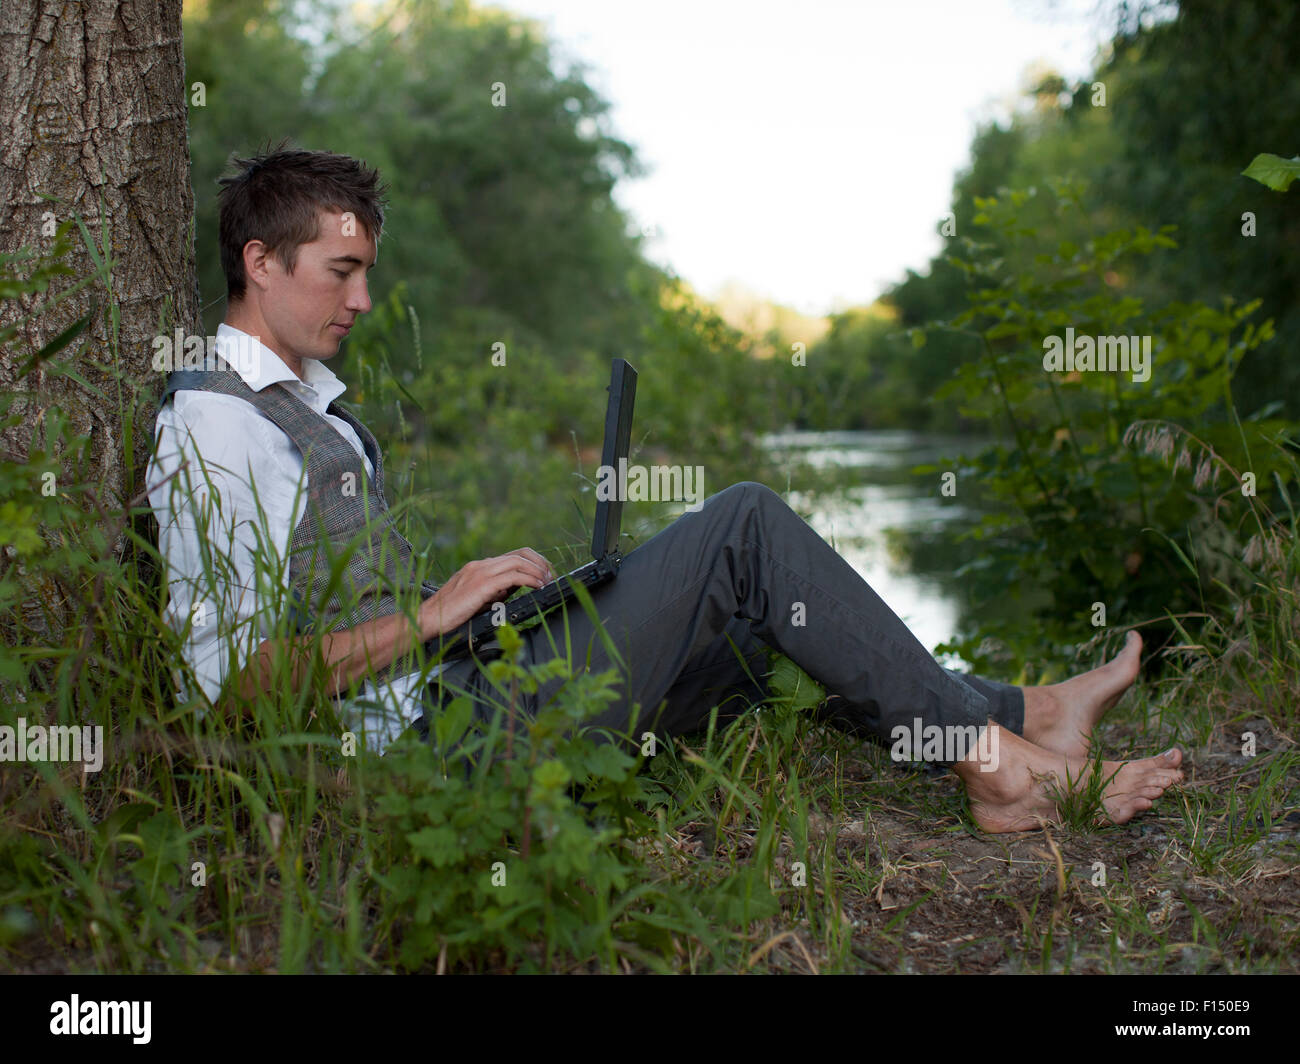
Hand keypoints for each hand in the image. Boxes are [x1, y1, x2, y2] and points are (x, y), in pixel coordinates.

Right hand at [421, 548, 554, 636]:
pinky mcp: (481, 585)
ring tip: (547, 582)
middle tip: (552, 577)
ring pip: (518, 561)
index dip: (534, 561)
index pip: (514, 555)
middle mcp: (481, 565)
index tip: (546, 573)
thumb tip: (515, 588)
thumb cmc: (451, 614)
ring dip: (538, 571)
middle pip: (520, 554)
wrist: (428, 619)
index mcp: (480, 567)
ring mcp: (480, 572)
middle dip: (541, 563)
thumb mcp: (477, 598)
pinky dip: (530, 579)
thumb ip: (494, 591)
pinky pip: (513, 576)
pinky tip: (537, 586)